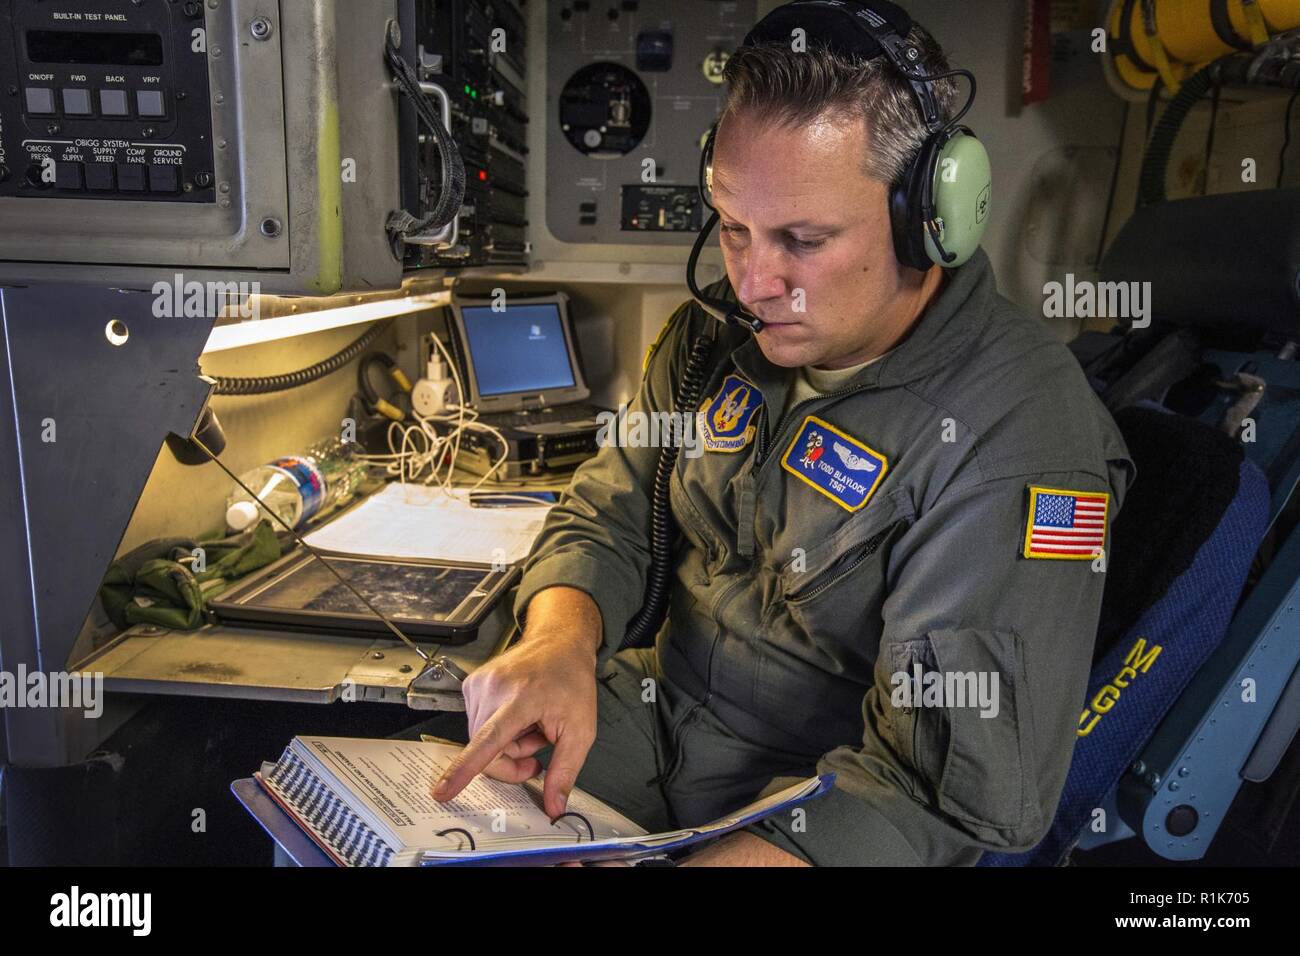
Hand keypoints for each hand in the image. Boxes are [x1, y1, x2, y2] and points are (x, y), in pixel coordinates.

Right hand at [431, 587, 602, 818]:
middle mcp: (494, 689)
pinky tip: (517, 712)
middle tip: (539, 744)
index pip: (487, 741)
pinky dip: (497, 728)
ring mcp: (479, 684)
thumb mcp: (580, 730)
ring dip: (506, 743)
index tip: (443, 790)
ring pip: (480, 740)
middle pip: (486, 752)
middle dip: (512, 759)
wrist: (559, 643)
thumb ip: (565, 771)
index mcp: (521, 699)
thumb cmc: (571, 681)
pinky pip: (478, 724)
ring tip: (530, 722)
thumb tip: (554, 807)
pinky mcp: (471, 684)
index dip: (464, 770)